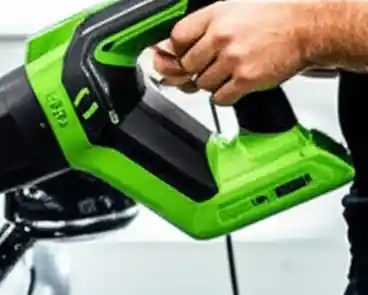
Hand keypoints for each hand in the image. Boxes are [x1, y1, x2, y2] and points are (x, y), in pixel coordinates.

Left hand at [150, 0, 313, 104]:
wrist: (311, 26)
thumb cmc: (276, 16)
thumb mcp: (235, 8)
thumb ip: (204, 27)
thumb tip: (169, 50)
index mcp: (216, 15)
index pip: (177, 38)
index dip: (179, 50)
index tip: (184, 55)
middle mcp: (221, 36)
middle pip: (187, 65)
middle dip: (196, 69)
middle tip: (213, 65)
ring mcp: (233, 58)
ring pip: (202, 84)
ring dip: (213, 82)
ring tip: (231, 70)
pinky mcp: (246, 79)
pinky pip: (220, 98)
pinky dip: (225, 95)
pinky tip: (237, 83)